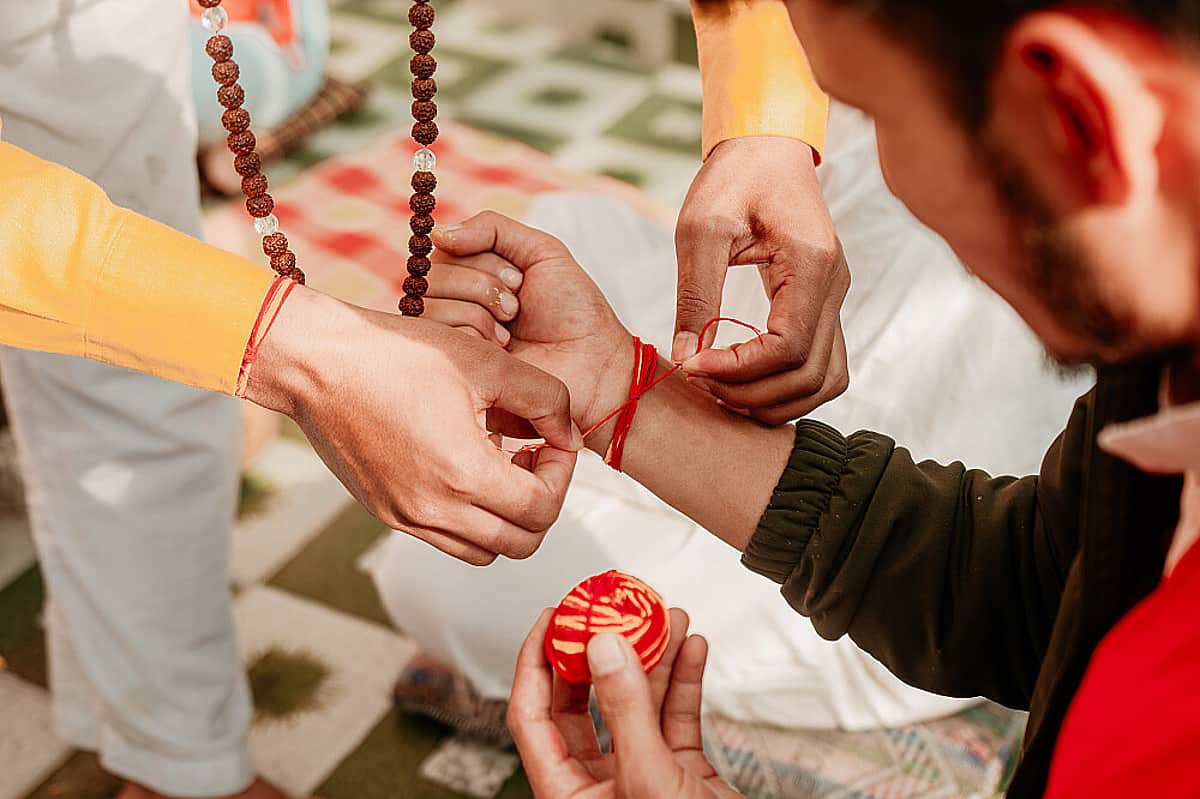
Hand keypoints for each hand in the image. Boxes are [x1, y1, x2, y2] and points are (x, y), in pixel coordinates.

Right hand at [245, 285, 580, 565]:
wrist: (318, 362)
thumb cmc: (397, 355)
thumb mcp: (488, 363)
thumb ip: (547, 398)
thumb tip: (569, 432)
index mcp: (465, 475)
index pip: (542, 509)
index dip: (562, 476)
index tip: (554, 443)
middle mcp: (434, 511)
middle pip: (520, 543)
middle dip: (542, 503)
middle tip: (535, 459)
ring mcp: (406, 518)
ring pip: (484, 551)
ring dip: (507, 518)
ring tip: (503, 465)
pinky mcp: (386, 513)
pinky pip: (446, 539)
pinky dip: (471, 518)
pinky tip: (465, 467)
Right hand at [430, 213, 633, 440]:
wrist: (593, 363)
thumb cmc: (573, 310)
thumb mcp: (540, 251)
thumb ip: (492, 228)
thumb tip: (438, 232)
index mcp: (473, 275)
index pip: (444, 249)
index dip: (480, 259)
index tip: (519, 278)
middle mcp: (455, 304)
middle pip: (433, 276)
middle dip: (483, 286)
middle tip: (518, 306)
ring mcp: (452, 337)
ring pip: (432, 305)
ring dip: (480, 312)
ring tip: (512, 332)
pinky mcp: (455, 369)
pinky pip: (438, 337)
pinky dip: (476, 336)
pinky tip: (504, 352)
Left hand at [508, 607, 739, 798]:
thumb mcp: (648, 779)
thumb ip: (626, 711)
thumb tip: (602, 648)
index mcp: (567, 794)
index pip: (532, 715)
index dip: (536, 661)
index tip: (553, 617)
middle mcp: (598, 783)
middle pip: (584, 701)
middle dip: (602, 651)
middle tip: (610, 609)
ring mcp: (640, 775)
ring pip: (636, 702)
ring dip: (653, 657)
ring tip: (665, 618)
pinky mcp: (679, 773)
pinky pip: (676, 717)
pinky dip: (685, 681)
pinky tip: (691, 649)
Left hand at [675, 136, 850, 423]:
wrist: (766, 150)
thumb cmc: (734, 178)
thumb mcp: (700, 229)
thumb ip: (696, 294)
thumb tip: (685, 356)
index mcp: (811, 264)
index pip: (788, 347)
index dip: (740, 370)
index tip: (694, 366)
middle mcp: (835, 287)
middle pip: (809, 375)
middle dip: (752, 392)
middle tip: (701, 381)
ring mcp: (835, 299)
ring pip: (825, 382)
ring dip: (774, 399)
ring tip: (721, 388)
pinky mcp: (824, 306)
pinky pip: (822, 367)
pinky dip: (787, 388)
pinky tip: (743, 381)